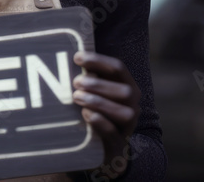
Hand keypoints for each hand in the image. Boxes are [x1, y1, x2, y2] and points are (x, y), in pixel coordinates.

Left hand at [72, 51, 140, 178]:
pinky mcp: (118, 145)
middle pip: (125, 91)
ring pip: (124, 113)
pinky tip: (86, 113)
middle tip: (75, 82)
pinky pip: (114, 133)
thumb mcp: (93, 90)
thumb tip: (69, 56)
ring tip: (77, 97)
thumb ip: (87, 75)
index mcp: (127, 86)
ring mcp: (128, 127)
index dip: (98, 60)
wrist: (102, 146)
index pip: (118, 68)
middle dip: (98, 84)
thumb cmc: (94, 109)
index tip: (76, 57)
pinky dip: (100, 122)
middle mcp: (133, 106)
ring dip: (99, 102)